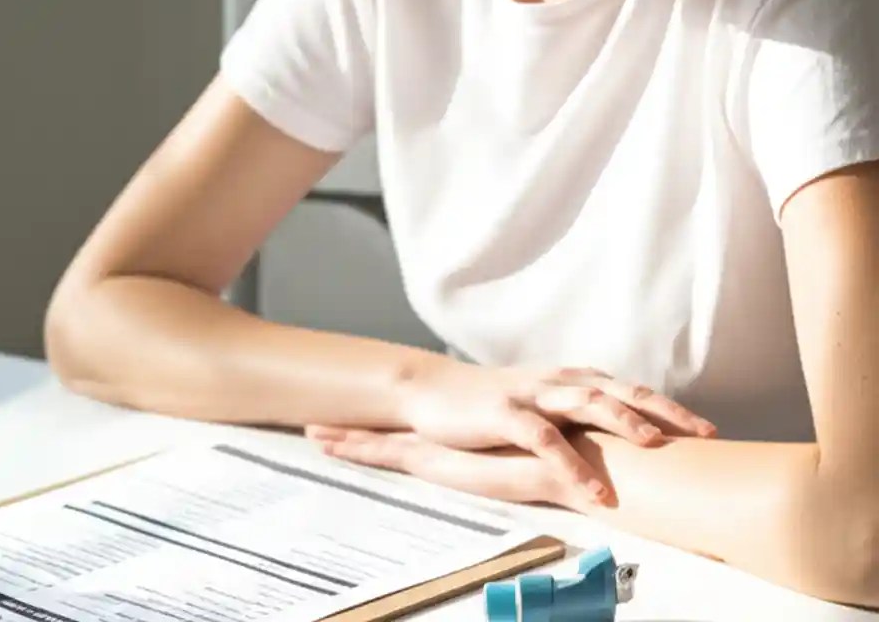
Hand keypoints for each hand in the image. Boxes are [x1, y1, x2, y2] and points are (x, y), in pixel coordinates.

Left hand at [307, 426, 604, 510]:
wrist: (569, 457)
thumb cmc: (564, 460)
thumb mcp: (537, 456)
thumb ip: (527, 454)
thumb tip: (532, 461)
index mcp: (465, 439)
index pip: (419, 429)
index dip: (390, 422)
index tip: (364, 417)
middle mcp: (444, 440)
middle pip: (390, 429)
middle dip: (353, 425)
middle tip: (316, 422)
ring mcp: (435, 448)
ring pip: (377, 439)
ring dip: (343, 436)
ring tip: (309, 433)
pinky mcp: (434, 460)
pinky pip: (381, 453)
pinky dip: (352, 449)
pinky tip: (326, 447)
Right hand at [394, 362, 716, 501]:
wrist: (431, 392)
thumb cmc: (489, 404)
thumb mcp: (540, 405)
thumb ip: (576, 415)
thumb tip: (618, 440)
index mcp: (571, 380)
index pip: (631, 391)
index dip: (670, 408)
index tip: (709, 430)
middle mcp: (558, 381)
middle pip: (621, 391)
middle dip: (665, 411)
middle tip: (705, 433)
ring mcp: (532, 394)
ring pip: (587, 402)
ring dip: (622, 422)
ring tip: (655, 446)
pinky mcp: (504, 413)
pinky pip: (544, 438)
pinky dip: (570, 463)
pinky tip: (592, 488)